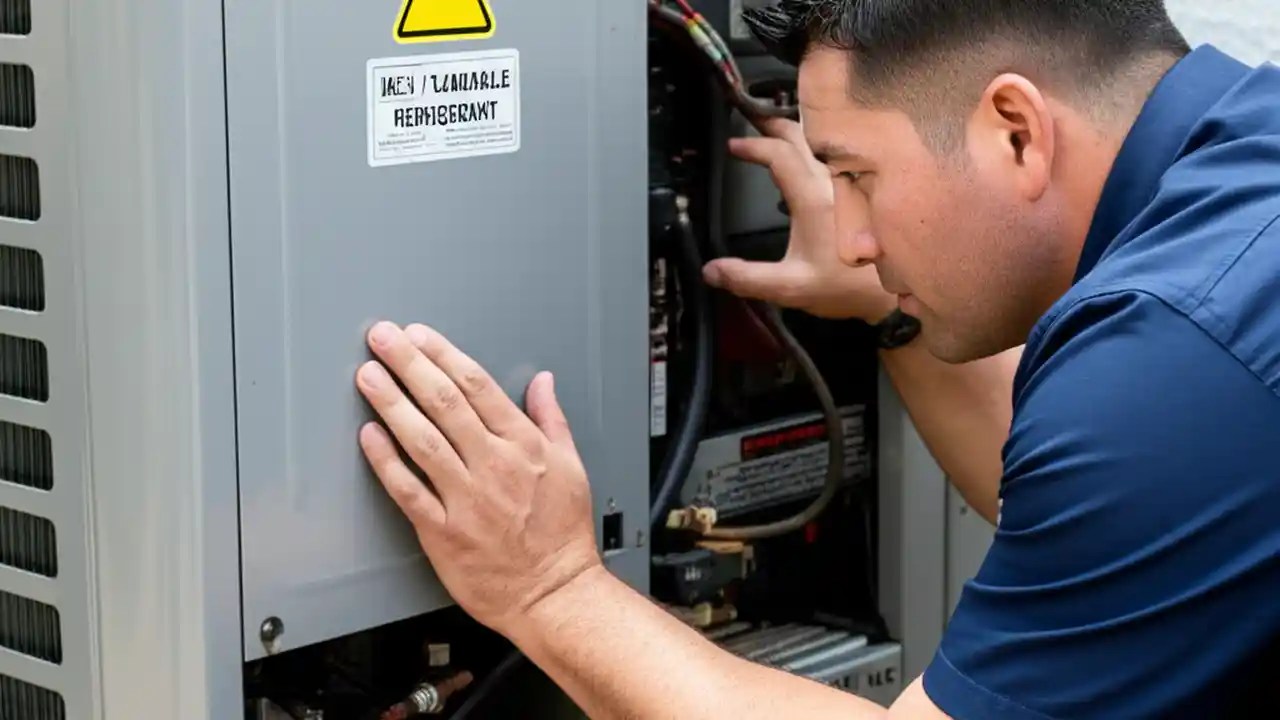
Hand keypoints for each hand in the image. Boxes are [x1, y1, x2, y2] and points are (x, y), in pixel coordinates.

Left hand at [355, 321, 601, 635]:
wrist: (554, 593)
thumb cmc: (562, 536)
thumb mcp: (571, 467)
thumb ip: (552, 419)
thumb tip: (543, 382)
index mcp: (523, 447)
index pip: (477, 386)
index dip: (443, 355)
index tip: (419, 336)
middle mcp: (493, 466)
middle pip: (444, 403)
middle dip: (409, 364)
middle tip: (383, 338)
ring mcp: (466, 499)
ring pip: (422, 440)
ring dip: (391, 403)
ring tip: (368, 375)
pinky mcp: (443, 532)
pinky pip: (408, 490)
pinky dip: (387, 461)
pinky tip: (370, 436)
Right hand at [703, 116, 895, 322]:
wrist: (896, 292)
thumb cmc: (845, 288)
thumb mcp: (790, 288)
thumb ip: (748, 278)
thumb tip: (710, 271)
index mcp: (813, 197)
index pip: (779, 154)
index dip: (754, 146)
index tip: (733, 146)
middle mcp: (834, 180)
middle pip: (801, 135)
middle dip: (773, 123)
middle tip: (750, 116)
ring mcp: (851, 181)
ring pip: (821, 141)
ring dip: (796, 130)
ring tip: (775, 126)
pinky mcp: (861, 188)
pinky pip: (835, 154)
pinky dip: (815, 145)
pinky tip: (807, 154)